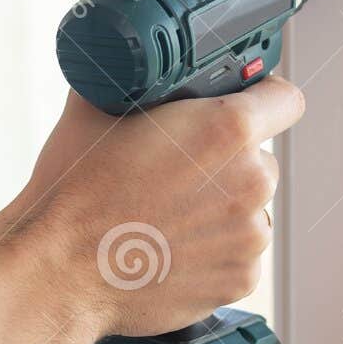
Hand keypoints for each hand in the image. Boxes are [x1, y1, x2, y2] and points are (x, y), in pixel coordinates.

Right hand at [0, 77, 304, 343]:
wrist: (57, 271)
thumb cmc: (74, 192)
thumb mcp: (98, 108)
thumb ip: (135, 80)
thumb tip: (133, 64)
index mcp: (227, 128)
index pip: (285, 100)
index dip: (266, 99)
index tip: (253, 107)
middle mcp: (250, 181)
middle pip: (260, 160)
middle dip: (229, 164)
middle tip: (180, 175)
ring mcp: (249, 236)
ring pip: (250, 211)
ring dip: (222, 211)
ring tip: (168, 218)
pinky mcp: (239, 279)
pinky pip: (238, 256)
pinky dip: (213, 254)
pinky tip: (171, 250)